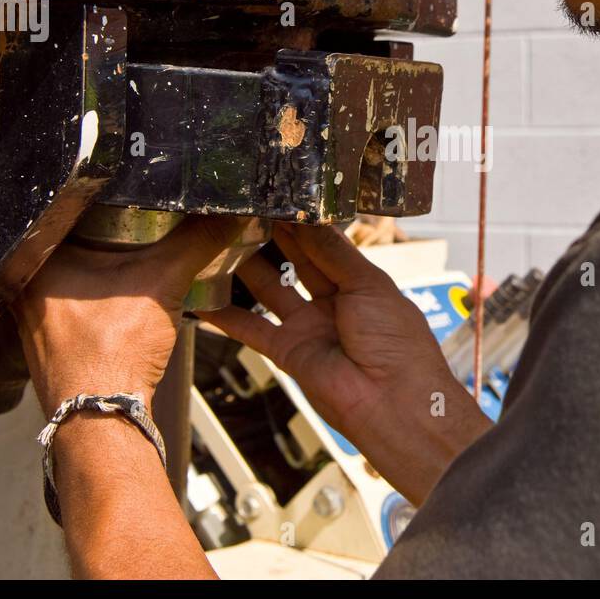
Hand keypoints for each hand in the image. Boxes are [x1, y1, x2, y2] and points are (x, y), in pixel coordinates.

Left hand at [12, 215, 241, 415]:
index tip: (129, 200)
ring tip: (129, 264)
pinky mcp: (49, 343)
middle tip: (135, 227)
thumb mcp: (164, 281)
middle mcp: (26, 288)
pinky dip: (96, 301)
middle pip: (71, 244)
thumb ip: (196, 241)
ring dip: (98, 272)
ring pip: (72, 277)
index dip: (103, 203)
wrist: (103, 417)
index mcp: (38, 261)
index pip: (69, 211)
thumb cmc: (114, 353)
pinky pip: (74, 306)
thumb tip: (225, 215)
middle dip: (104, 237)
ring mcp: (33, 319)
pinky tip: (118, 305)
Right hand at [197, 222, 490, 504]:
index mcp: (360, 282)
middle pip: (295, 262)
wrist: (392, 402)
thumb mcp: (369, 285)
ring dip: (247, 268)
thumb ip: (333, 252)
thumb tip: (308, 217)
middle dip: (272, 237)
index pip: (324, 244)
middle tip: (243, 210)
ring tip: (220, 238)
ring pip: (270, 290)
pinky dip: (227, 317)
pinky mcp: (288, 352)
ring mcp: (309, 327)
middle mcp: (333, 302)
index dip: (301, 222)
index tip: (277, 196)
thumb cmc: (396, 340)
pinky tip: (204, 297)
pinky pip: (252, 329)